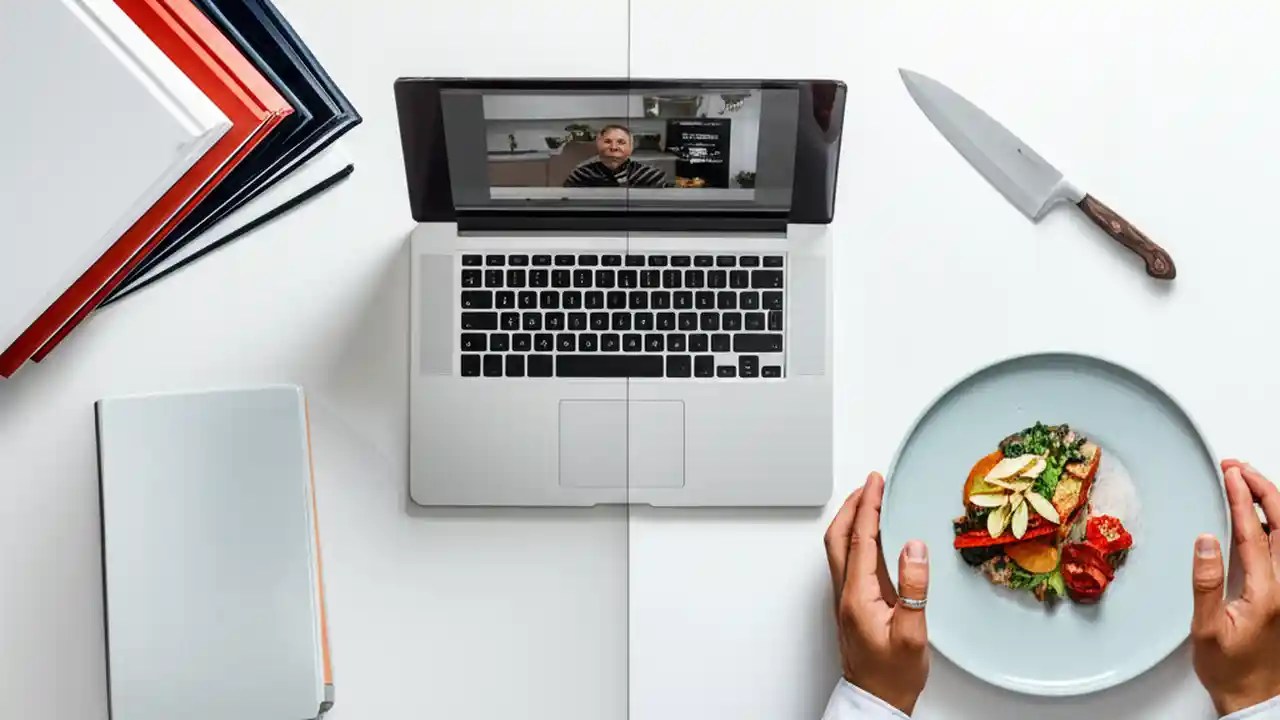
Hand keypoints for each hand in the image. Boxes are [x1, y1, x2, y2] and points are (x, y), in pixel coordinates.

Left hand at [824, 472, 929, 715]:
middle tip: (871, 484)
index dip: (868, 506)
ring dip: (852, 520)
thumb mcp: (913, 634)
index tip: (876, 482)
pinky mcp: (852, 604)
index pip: (859, 539)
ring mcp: (846, 598)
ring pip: (840, 548)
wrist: (876, 701)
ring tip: (872, 501)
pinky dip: (857, 538)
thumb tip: (914, 548)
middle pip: (839, 537)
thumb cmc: (894, 675)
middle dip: (853, 505)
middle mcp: (845, 593)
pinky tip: (873, 536)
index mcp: (857, 596)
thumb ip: (913, 589)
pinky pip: (848, 560)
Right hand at [1191, 460, 1279, 715]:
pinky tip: (1260, 515)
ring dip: (1271, 502)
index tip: (1231, 473)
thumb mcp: (1208, 630)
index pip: (1256, 533)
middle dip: (1263, 490)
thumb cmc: (1229, 668)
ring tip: (1248, 481)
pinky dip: (1274, 522)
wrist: (1255, 697)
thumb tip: (1206, 541)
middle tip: (1239, 468)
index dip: (1243, 499)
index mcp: (1268, 592)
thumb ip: (1207, 584)